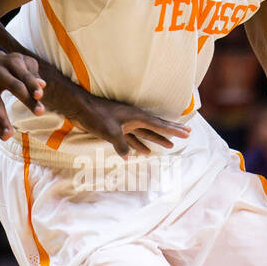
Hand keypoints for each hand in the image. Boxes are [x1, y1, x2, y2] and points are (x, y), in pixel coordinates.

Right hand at [0, 50, 45, 139]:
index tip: (40, 95)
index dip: (32, 84)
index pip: (24, 74)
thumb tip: (42, 85)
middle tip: (40, 113)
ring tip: (9, 135)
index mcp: (11, 62)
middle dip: (26, 99)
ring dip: (1, 119)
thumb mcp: (23, 63)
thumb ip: (33, 74)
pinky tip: (2, 135)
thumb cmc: (10, 66)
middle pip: (13, 86)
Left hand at [52, 91, 190, 156]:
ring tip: (168, 146)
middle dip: (171, 133)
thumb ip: (121, 144)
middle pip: (157, 127)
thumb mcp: (110, 131)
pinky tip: (143, 152)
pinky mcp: (117, 129)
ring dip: (156, 140)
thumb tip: (129, 156)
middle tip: (186, 135)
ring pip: (146, 134)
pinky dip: (138, 145)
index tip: (187, 133)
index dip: (174, 130)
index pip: (160, 125)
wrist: (79, 109)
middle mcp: (134, 119)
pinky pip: (132, 139)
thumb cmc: (96, 117)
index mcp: (136, 117)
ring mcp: (125, 124)